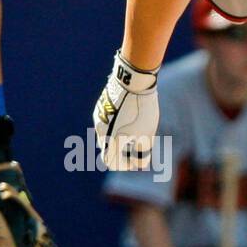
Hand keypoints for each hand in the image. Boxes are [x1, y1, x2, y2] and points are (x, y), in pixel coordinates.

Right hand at [94, 51, 159, 169]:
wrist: (133, 80)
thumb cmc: (143, 108)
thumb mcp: (148, 133)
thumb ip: (143, 151)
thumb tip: (139, 160)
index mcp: (112, 140)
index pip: (113, 163)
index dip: (125, 165)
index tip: (136, 159)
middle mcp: (101, 131)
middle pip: (108, 150)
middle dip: (121, 153)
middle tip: (135, 146)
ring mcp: (98, 119)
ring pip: (105, 136)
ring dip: (116, 138)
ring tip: (133, 129)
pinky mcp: (100, 108)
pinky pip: (105, 122)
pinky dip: (114, 125)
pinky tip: (127, 115)